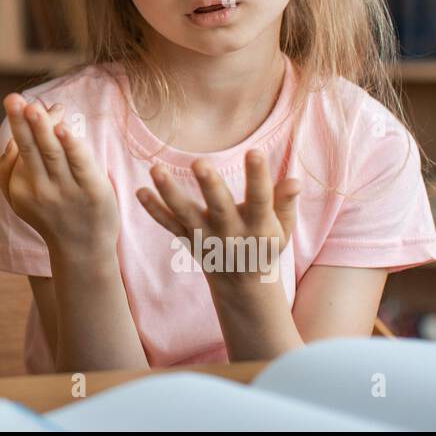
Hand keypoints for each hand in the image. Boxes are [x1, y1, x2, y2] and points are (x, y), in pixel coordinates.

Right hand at [0, 93, 119, 257]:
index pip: (19, 150)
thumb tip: (7, 140)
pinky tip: (62, 129)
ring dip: (42, 129)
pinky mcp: (93, 192)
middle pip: (29, 150)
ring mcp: (67, 191)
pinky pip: (80, 164)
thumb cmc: (50, 216)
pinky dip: (71, 146)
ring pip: (52, 154)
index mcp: (20, 188)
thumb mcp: (18, 200)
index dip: (22, 124)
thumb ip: (4, 171)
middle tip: (12, 99)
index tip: (23, 102)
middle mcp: (40, 189)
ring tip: (33, 108)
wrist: (82, 252)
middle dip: (20, 123)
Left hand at [136, 149, 299, 287]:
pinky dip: (154, 210)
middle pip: (219, 208)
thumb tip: (296, 180)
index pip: (260, 200)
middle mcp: (230, 234)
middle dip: (210, 186)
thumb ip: (285, 204)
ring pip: (185, 215)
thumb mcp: (282, 229)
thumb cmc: (265, 244)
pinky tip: (139, 191)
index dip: (258, 177)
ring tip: (155, 169)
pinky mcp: (187, 240)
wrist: (242, 283)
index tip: (255, 152)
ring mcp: (205, 238)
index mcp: (258, 228)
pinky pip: (168, 224)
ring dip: (169, 193)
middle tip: (199, 162)